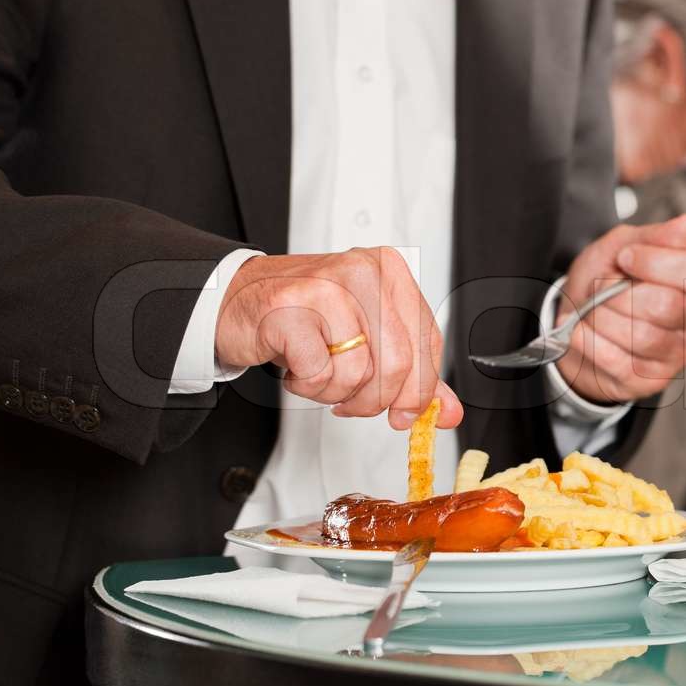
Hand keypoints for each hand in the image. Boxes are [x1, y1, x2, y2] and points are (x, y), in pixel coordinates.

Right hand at [214, 248, 462, 429]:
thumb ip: (412, 375)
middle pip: (397, 365)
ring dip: (335, 392)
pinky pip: (320, 374)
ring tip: (317, 372)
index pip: (428, 344)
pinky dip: (307, 386)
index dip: (419, 390)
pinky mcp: (291, 309)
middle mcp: (364, 272)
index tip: (404, 413)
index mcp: (391, 273)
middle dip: (375, 400)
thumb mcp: (367, 337)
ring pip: (358, 374)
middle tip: (352, 402)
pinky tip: (296, 366)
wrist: (237, 298)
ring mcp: (327, 287)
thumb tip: (448, 413)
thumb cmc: (305, 316)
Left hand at [553, 214, 685, 403]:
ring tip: (590, 311)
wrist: (576, 326)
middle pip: (668, 306)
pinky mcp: (652, 379)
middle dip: (621, 293)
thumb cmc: (604, 285)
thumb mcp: (621, 247)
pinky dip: (590, 343)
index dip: (654, 261)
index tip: (625, 257)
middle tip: (601, 287)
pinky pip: (620, 362)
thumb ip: (654, 236)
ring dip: (602, 319)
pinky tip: (581, 332)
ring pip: (643, 336)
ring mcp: (676, 353)